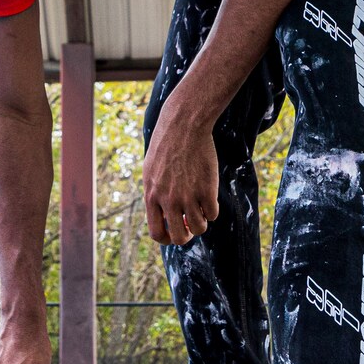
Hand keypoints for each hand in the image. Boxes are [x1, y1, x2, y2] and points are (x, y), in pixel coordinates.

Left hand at [142, 98, 219, 245]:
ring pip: (199, 228)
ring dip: (201, 222)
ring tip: (200, 207)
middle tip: (190, 224)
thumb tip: (162, 215)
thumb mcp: (151, 171)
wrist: (183, 126)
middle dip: (186, 236)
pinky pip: (213, 214)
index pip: (157, 234)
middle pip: (179, 237)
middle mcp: (168, 200)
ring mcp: (188, 196)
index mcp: (152, 196)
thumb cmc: (166, 145)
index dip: (167, 238)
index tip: (174, 231)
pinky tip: (209, 196)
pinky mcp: (206, 190)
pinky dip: (212, 210)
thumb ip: (155, 194)